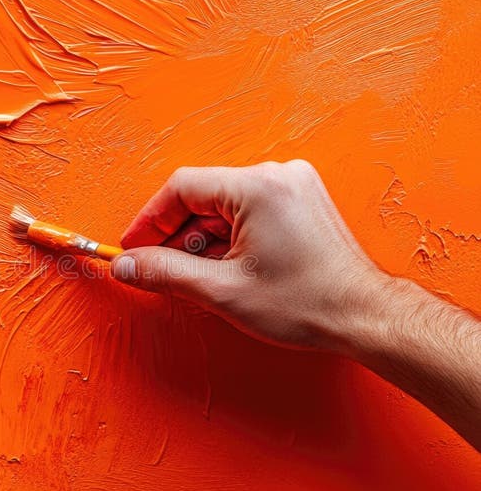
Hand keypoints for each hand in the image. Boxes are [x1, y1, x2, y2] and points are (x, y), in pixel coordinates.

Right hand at [111, 161, 385, 351]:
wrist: (364, 316)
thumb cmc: (307, 304)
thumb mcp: (222, 292)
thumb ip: (166, 273)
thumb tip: (126, 266)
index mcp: (257, 187)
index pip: (181, 188)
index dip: (150, 221)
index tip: (133, 249)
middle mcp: (277, 175)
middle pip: (203, 196)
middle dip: (179, 236)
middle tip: (164, 271)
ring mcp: (293, 185)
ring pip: (225, 205)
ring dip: (205, 238)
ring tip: (207, 277)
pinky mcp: (301, 200)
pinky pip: (249, 209)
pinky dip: (230, 236)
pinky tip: (231, 268)